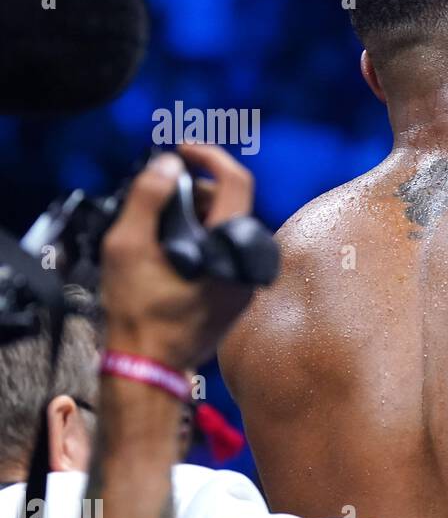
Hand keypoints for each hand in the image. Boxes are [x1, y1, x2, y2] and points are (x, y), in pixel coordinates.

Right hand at [99, 143, 258, 371]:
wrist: (146, 365)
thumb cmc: (135, 312)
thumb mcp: (127, 246)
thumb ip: (148, 198)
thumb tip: (168, 164)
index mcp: (230, 250)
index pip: (237, 183)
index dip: (209, 157)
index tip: (183, 152)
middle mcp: (249, 266)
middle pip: (233, 206)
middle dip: (197, 192)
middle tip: (161, 197)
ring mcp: (248, 284)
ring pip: (230, 231)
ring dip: (199, 217)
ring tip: (162, 226)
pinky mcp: (240, 297)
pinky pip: (229, 255)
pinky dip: (204, 242)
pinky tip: (174, 251)